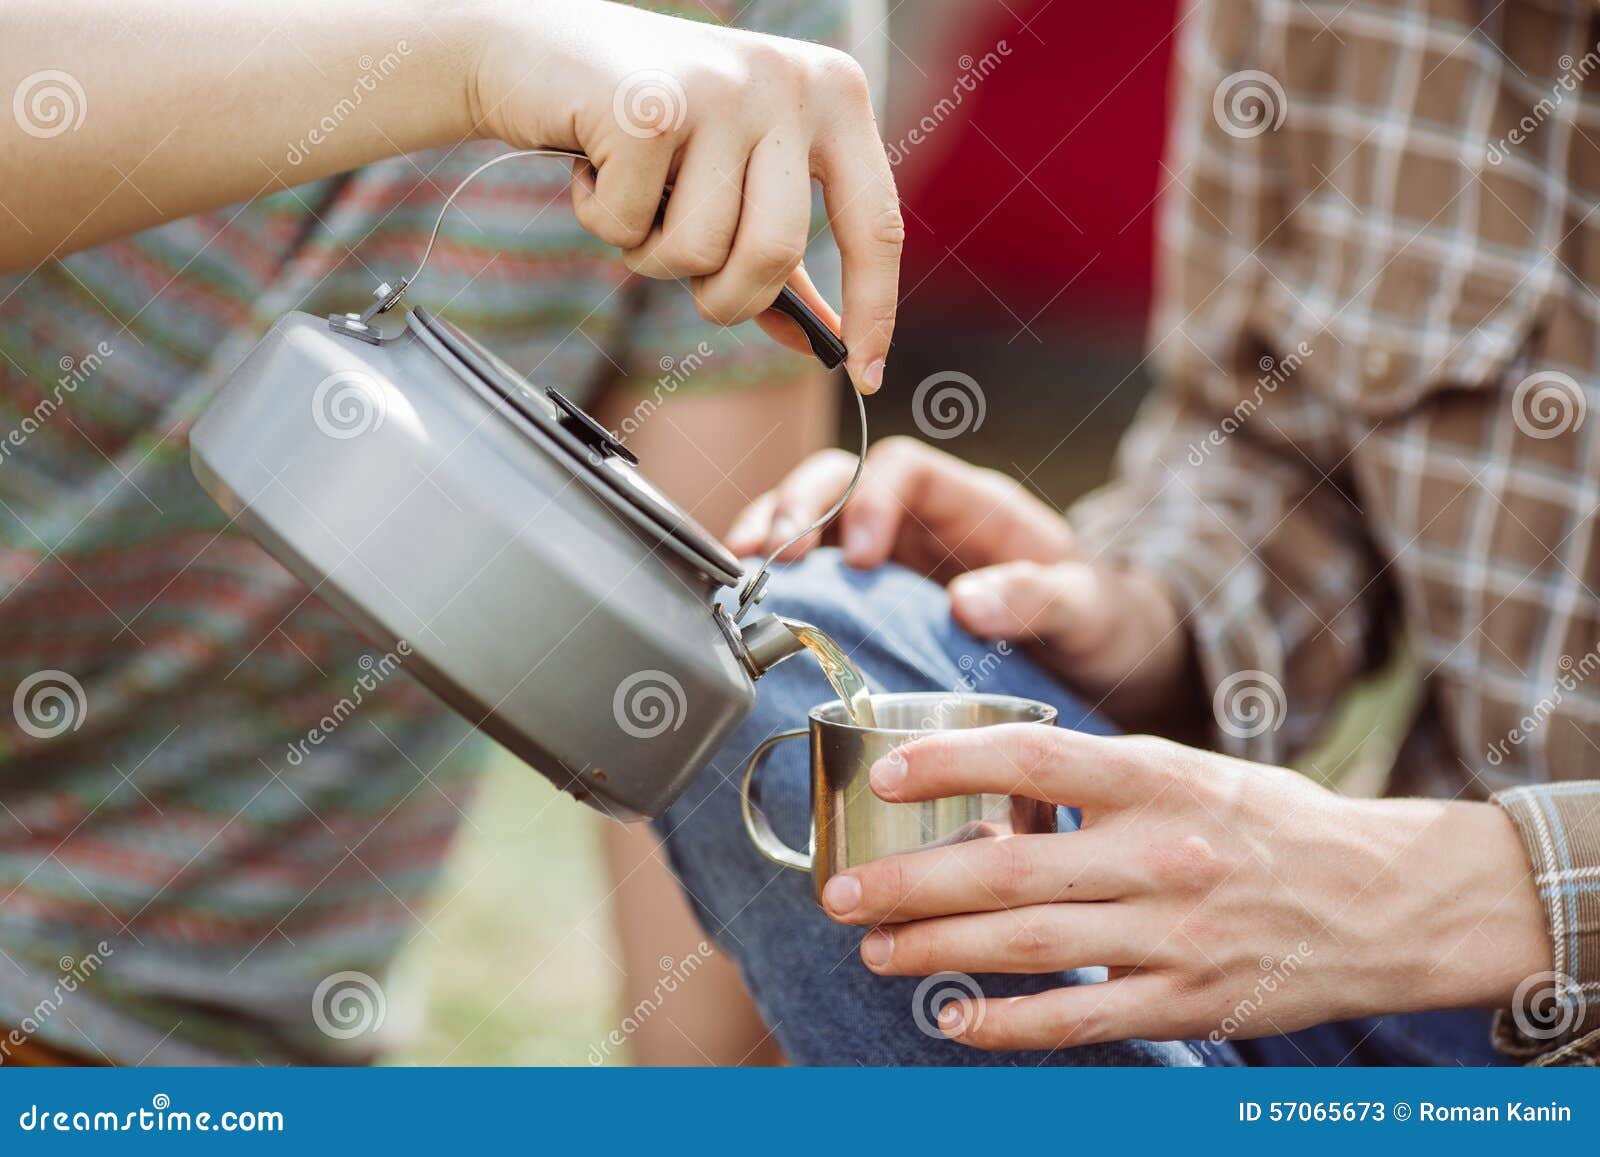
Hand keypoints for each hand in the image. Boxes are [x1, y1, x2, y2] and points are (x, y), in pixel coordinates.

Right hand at [472, 0, 900, 392]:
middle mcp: (788, 81)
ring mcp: (719, 88)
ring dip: (651, 253)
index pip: (877, 223)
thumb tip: (825, 343)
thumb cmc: (645, 126)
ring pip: (700, 250)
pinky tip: (593, 167)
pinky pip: (629, 229)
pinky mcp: (647, 106)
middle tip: (688, 274)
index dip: (873, 311)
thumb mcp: (733, 177)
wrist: (528, 48)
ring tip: (632, 196)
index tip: (865, 378)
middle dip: (724, 297)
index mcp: (835, 94)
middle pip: (777, 254)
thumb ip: (781, 255)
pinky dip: (600, 219)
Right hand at [727, 437, 1191, 726]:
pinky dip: (774, 577)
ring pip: (812, 515)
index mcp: (971, 502)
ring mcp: (889, 551)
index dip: (871, 498)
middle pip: (840, 477)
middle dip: (799, 504)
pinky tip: (747, 601)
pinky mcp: (868, 593)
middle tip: (771, 553)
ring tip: (739, 570)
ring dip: (770, 532)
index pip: (904, 468)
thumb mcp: (1087, 609)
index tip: (861, 559)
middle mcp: (920, 517)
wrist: (1093, 656)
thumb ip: (1039, 598)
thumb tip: (968, 604)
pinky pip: (810, 570)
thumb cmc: (1094, 620)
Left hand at [820, 726, 1551, 1050]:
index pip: (1033, 759)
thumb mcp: (1190, 772)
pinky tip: (950, 1017)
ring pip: (1027, 944)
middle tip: (841, 892)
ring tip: (874, 948)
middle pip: (1008, 867)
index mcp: (1158, 778)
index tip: (886, 772)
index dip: (950, 762)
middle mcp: (1160, 853)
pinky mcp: (1185, 1001)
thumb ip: (1097, 780)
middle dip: (909, 883)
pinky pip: (1077, 1017)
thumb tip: (989, 789)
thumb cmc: (1268, 824)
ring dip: (937, 948)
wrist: (1383, 900)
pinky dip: (1005, 1022)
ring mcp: (1173, 934)